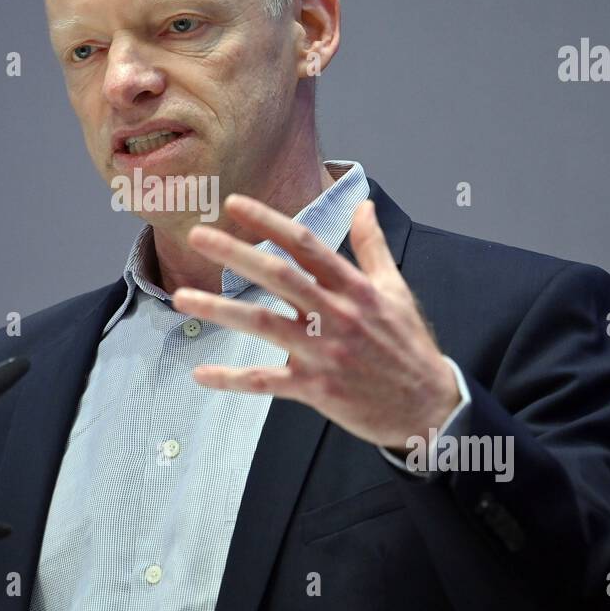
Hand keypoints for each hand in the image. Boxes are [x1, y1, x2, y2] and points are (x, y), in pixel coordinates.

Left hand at [171, 194, 458, 449]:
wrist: (428, 406)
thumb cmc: (407, 345)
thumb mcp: (396, 290)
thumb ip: (372, 247)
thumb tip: (363, 206)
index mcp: (354, 288)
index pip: (306, 245)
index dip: (268, 222)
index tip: (234, 204)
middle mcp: (337, 315)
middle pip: (280, 276)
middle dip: (236, 254)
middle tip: (198, 236)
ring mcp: (325, 353)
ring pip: (264, 325)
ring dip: (220, 310)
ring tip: (181, 299)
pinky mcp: (316, 389)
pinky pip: (267, 383)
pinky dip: (232, 379)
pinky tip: (201, 374)